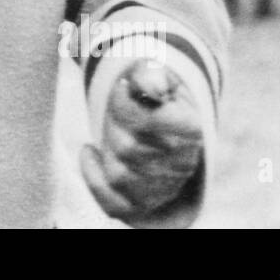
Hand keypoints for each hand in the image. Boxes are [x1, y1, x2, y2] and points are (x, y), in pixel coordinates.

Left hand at [80, 60, 203, 227]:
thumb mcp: (157, 75)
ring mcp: (165, 188)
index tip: (121, 85)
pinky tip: (89, 151)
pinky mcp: (144, 204)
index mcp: (191, 129)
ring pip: (119, 175)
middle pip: (127, 148)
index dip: (124, 103)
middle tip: (114, 105)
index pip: (148, 122)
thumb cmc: (157, 95)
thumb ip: (150, 74)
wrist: (166, 122)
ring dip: (106, 147)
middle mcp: (183, 163)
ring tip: (111, 127)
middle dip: (111, 122)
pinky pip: (114, 205)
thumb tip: (147, 84)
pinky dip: (94, 179)